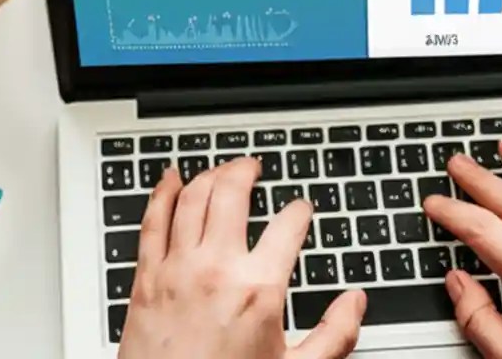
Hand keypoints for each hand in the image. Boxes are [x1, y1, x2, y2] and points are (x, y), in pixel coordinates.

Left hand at [120, 157, 366, 358]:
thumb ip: (334, 336)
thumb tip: (355, 303)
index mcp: (258, 290)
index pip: (287, 226)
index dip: (300, 210)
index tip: (301, 209)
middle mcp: (215, 270)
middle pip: (231, 193)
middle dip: (246, 171)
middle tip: (253, 167)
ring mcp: (176, 270)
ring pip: (191, 198)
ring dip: (208, 174)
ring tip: (220, 169)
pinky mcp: (146, 279)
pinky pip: (152, 221)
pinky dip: (162, 193)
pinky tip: (170, 180)